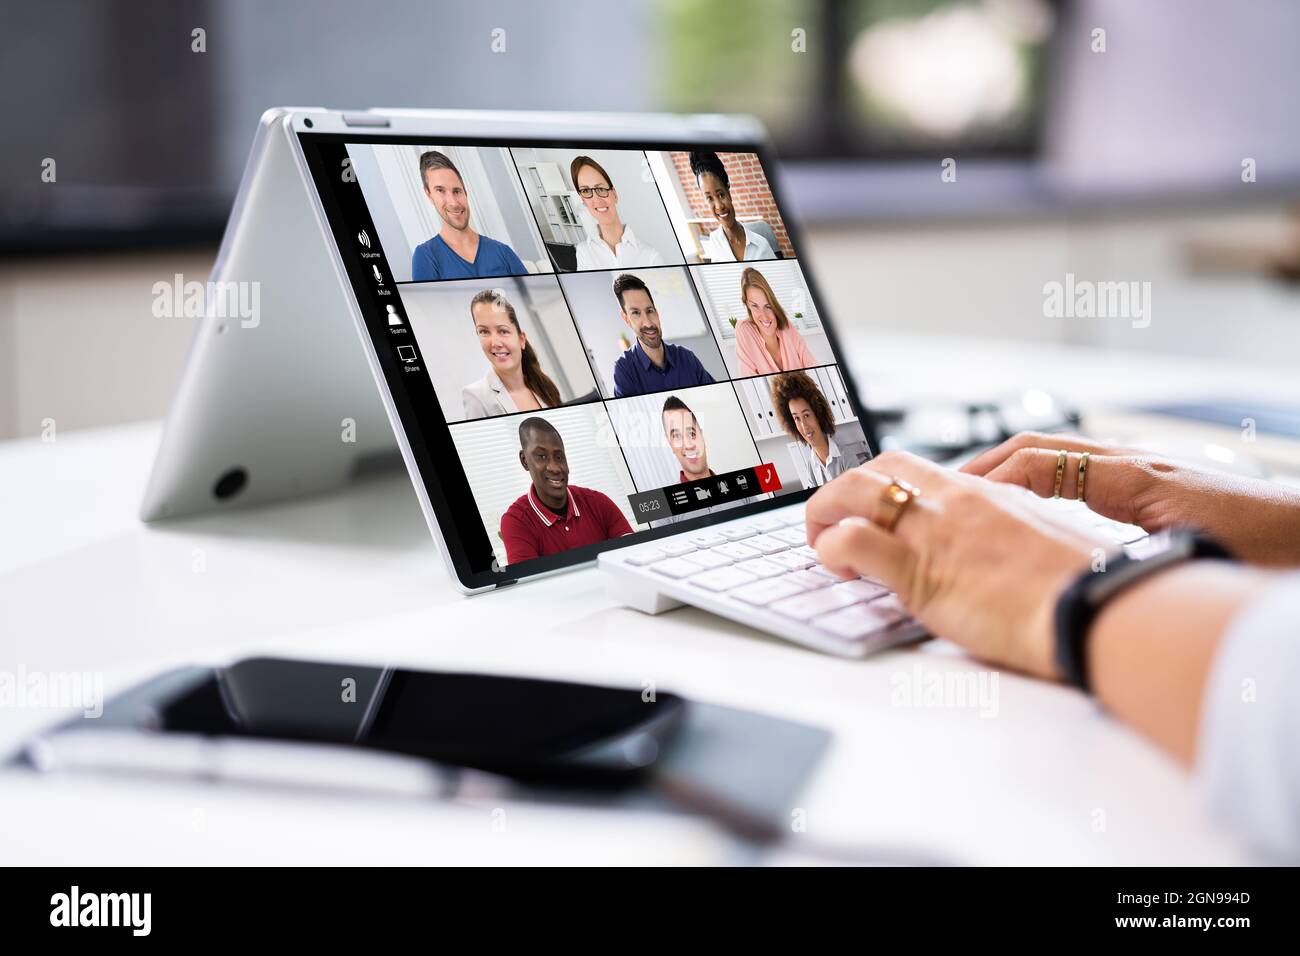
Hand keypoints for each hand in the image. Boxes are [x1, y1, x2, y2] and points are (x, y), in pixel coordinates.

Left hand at [806, 451, 1101, 678]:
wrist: (1096, 609)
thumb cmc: (1085, 588)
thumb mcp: (1048, 545)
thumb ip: (1016, 540)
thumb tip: (1007, 556)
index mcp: (987, 493)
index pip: (920, 469)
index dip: (886, 485)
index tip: (873, 507)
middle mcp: (955, 501)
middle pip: (880, 468)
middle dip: (845, 490)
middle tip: (834, 520)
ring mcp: (934, 531)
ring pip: (854, 492)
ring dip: (825, 512)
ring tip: (822, 542)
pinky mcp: (919, 570)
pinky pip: (854, 540)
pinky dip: (831, 547)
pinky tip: (837, 566)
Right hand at [961, 432, 1299, 565]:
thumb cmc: (1261, 542)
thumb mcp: (1181, 543)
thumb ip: (1120, 536)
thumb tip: (1063, 545)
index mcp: (1131, 474)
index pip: (1039, 460)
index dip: (992, 477)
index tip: (956, 499)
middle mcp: (1132, 464)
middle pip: (1040, 448)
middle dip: (988, 465)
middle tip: (946, 490)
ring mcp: (1141, 472)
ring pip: (1059, 458)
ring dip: (1013, 471)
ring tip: (975, 496)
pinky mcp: (1151, 488)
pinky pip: (1082, 474)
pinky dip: (1044, 483)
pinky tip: (1034, 509)